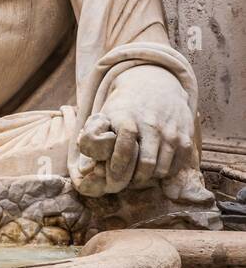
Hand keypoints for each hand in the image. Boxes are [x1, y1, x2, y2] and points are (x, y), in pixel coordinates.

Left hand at [77, 65, 193, 193]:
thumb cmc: (124, 107)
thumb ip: (93, 142)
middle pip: (147, 163)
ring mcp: (171, 132)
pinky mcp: (186, 137)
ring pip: (162, 168)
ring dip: (149, 178)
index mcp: (128, 119)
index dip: (118, 165)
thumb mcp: (104, 116)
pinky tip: (153, 169)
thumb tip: (83, 170)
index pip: (125, 147)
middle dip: (134, 178)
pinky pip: (176, 166)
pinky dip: (165, 173)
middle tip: (126, 182)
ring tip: (138, 177)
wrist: (154, 85)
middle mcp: (153, 125)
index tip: (112, 175)